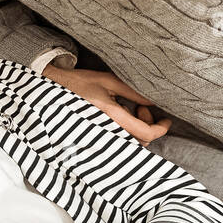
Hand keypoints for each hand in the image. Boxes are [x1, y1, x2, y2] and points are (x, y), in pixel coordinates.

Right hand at [43, 66, 170, 143]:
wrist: (56, 88)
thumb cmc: (82, 82)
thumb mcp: (109, 81)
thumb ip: (133, 92)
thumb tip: (153, 101)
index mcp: (110, 115)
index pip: (144, 133)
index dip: (160, 129)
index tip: (166, 120)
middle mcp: (106, 129)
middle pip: (140, 141)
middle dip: (148, 125)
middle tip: (141, 106)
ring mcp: (101, 134)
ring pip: (131, 142)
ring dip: (139, 127)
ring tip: (132, 108)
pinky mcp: (98, 134)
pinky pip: (121, 139)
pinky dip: (129, 128)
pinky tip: (123, 113)